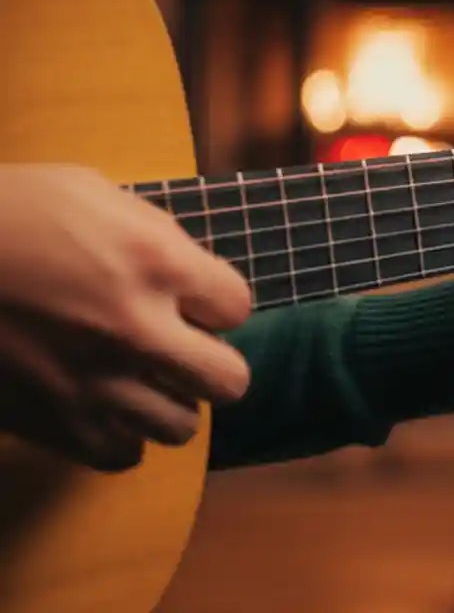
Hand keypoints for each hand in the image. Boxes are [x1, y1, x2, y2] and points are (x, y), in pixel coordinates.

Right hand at [0, 164, 251, 470]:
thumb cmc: (5, 209)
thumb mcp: (89, 191)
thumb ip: (153, 234)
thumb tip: (190, 271)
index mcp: (152, 262)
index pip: (237, 306)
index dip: (216, 302)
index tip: (190, 298)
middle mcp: (134, 328)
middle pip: (228, 381)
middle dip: (212, 363)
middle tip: (181, 348)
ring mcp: (92, 382)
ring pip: (180, 426)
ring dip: (167, 401)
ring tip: (137, 377)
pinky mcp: (52, 421)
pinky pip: (122, 455)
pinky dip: (120, 435)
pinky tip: (101, 404)